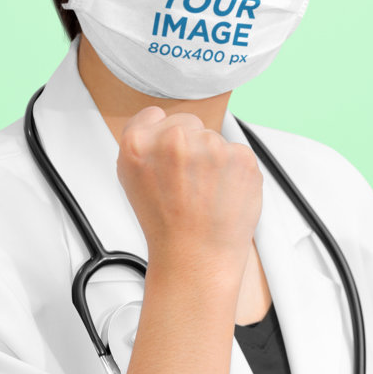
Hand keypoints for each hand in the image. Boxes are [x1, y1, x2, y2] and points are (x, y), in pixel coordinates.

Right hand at [116, 107, 262, 280]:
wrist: (197, 258)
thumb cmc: (165, 225)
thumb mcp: (131, 180)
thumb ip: (143, 143)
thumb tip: (158, 119)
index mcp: (139, 143)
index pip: (154, 115)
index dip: (161, 138)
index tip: (166, 159)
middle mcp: (174, 140)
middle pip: (188, 123)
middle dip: (190, 147)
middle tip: (187, 183)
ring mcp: (211, 146)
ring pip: (214, 139)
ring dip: (214, 160)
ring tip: (204, 193)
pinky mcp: (241, 156)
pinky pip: (237, 153)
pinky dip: (235, 171)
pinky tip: (223, 194)